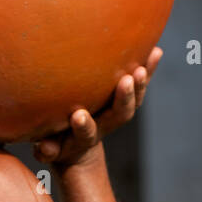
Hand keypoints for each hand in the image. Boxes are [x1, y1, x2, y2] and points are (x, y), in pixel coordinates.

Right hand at [32, 47, 163, 170]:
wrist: (79, 149)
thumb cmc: (57, 144)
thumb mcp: (49, 150)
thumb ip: (47, 150)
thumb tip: (45, 148)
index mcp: (86, 137)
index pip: (87, 134)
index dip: (84, 127)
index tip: (79, 116)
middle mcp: (106, 124)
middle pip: (121, 115)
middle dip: (124, 98)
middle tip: (126, 80)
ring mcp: (117, 112)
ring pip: (134, 101)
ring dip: (140, 84)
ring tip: (144, 65)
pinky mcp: (124, 100)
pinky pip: (139, 86)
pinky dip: (149, 70)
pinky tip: (156, 51)